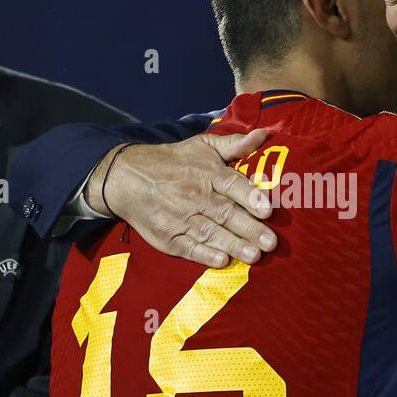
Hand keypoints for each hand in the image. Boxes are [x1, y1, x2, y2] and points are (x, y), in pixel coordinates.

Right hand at [88, 129, 277, 268]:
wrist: (126, 178)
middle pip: (225, 214)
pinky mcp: (168, 237)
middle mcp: (195, 196)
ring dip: (233, 245)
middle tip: (271, 242)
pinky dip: (205, 255)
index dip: (250, 197)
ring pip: (211, 233)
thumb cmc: (173, 162)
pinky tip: (222, 261)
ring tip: (255, 256)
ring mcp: (180, 218)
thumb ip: (234, 144)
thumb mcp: (202, 145)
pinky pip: (188, 248)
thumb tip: (263, 135)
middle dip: (249, 229)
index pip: (231, 185)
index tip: (267, 210)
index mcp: (206, 173)